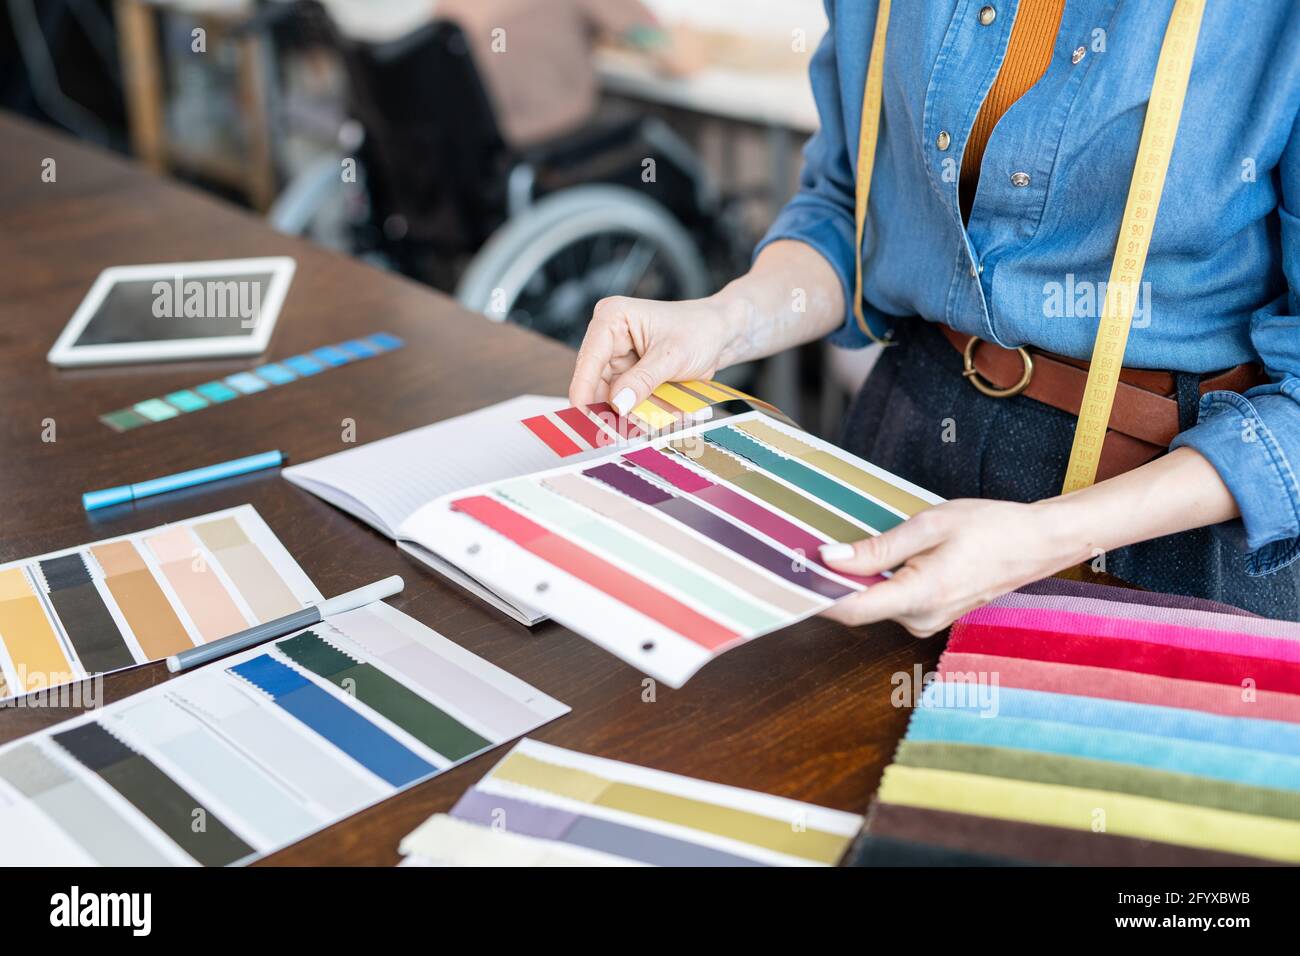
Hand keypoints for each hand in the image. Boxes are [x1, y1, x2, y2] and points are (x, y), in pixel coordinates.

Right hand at [568, 295, 743, 413]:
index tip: (582, 419)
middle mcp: (608, 337)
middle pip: (595, 382)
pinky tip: (656, 419)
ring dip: (627, 415)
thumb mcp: (672, 356)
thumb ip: (643, 381)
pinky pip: (627, 400)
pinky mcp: (628, 375)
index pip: (589, 359)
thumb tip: (617, 405)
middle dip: (607, 409)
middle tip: (615, 435)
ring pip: (610, 396)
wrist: (721, 333)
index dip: (583, 391)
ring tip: (643, 429)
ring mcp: (617, 357)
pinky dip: (640, 413)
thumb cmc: (700, 330)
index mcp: (612, 318)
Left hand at [816, 498, 1084, 636]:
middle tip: (804, 548)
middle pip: (858, 606)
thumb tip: (830, 558)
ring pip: (874, 604)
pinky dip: (877, 582)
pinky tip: (872, 557)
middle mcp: (921, 619)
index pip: (852, 610)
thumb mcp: (928, 526)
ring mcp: (928, 621)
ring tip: (840, 545)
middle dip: (832, 581)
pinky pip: (892, 602)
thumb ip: (877, 548)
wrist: (1038, 543)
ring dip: (855, 580)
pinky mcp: (931, 615)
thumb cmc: (990, 527)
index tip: (788, 576)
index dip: (816, 595)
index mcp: (921, 595)